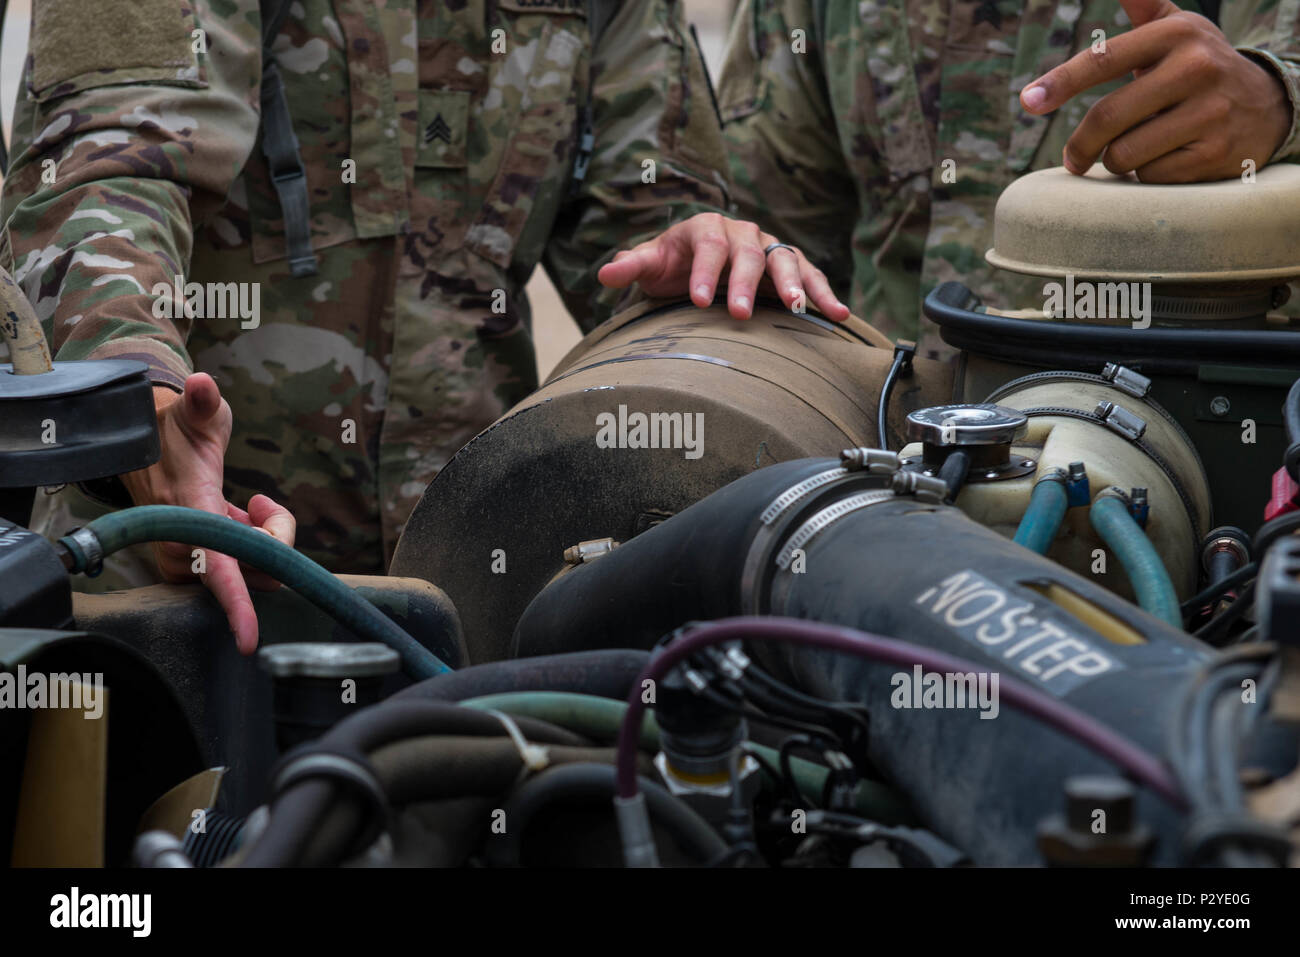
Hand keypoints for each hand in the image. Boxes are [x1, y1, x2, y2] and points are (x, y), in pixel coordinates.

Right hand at [120, 372, 295, 653]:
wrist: (147, 445)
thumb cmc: (178, 429)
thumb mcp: (195, 412)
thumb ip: (202, 402)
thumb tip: (201, 383)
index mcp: (189, 515)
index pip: (219, 569)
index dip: (237, 604)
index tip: (250, 639)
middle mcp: (185, 548)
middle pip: (257, 568)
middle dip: (273, 536)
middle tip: (259, 500)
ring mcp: (188, 561)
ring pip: (254, 570)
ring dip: (261, 539)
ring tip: (245, 503)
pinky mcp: (194, 568)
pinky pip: (242, 568)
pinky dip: (250, 544)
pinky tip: (237, 517)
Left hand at [597, 213, 849, 320]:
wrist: (697, 266)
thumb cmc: (673, 266)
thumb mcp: (651, 265)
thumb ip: (632, 267)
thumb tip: (604, 275)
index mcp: (707, 227)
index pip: (708, 245)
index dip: (705, 271)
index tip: (698, 300)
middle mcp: (742, 233)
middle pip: (749, 253)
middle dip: (746, 283)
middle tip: (739, 314)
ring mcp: (769, 248)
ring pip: (786, 261)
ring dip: (795, 285)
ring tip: (801, 308)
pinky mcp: (789, 267)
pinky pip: (811, 276)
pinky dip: (825, 294)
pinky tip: (840, 314)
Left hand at [1020, 0, 1292, 181]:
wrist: (1267, 104)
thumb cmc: (1198, 66)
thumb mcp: (1175, 29)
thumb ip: (1142, 5)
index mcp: (1176, 34)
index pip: (1104, 59)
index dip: (1061, 82)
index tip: (1028, 102)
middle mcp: (1196, 68)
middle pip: (1106, 119)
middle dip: (1079, 146)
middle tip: (1073, 158)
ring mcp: (1209, 112)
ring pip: (1124, 154)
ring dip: (1117, 161)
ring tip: (1137, 148)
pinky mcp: (1214, 153)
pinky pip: (1150, 177)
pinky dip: (1146, 175)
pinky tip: (1166, 159)